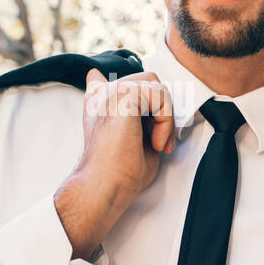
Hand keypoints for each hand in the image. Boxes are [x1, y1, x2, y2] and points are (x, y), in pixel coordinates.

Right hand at [53, 69, 174, 259]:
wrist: (105, 187)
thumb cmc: (119, 173)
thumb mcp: (135, 139)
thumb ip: (143, 119)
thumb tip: (158, 107)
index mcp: (98, 103)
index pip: (107, 77)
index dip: (134, 91)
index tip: (143, 121)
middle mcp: (100, 94)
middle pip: (145, 80)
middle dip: (160, 109)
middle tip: (158, 142)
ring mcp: (109, 92)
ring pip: (155, 84)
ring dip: (164, 115)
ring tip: (156, 142)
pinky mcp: (122, 96)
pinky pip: (160, 94)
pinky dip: (166, 120)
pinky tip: (155, 142)